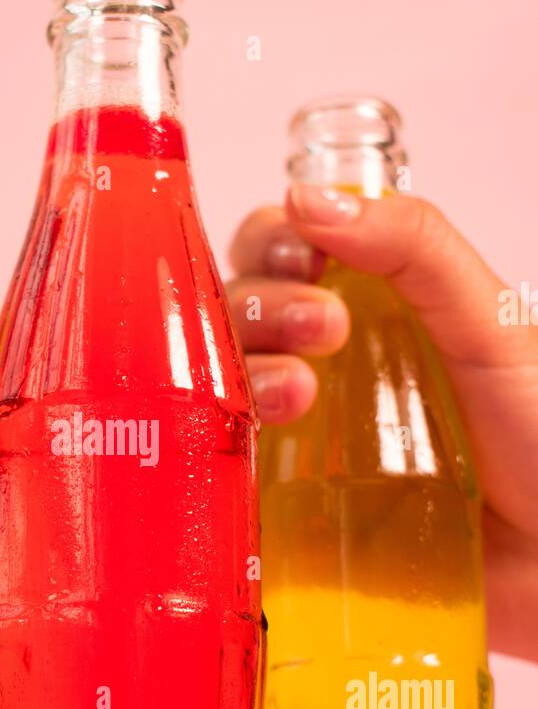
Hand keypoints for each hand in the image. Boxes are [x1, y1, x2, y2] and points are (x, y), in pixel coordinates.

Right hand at [227, 185, 537, 664]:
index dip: (273, 240)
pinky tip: (251, 447)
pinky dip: (216, 449)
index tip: (301, 256)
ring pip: (222, 381)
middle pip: (239, 310)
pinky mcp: (284, 508)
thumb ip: (416, 248)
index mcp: (368, 305)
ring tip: (298, 396)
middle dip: (262, 306)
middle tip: (322, 332)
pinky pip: (223, 469)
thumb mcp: (492, 323)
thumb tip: (310, 199)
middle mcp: (321, 364)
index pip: (282, 246)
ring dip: (244, 371)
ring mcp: (298, 436)